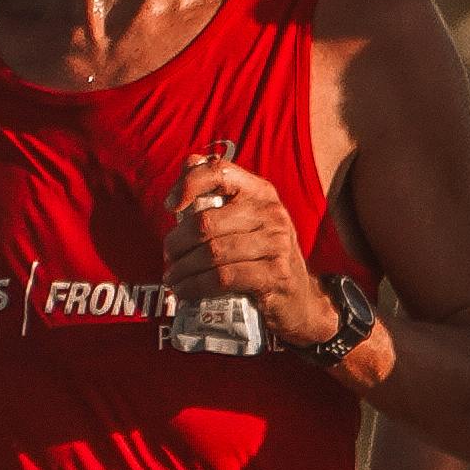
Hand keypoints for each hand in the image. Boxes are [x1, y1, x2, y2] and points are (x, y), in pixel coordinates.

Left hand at [160, 148, 377, 379]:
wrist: (300, 299)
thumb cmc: (262, 257)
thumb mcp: (246, 222)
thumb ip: (217, 195)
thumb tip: (185, 170)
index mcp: (260, 192)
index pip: (219, 171)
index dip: (188, 184)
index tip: (170, 207)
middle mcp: (271, 213)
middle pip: (207, 222)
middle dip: (177, 243)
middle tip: (169, 257)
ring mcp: (276, 243)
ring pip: (212, 253)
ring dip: (183, 270)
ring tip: (172, 278)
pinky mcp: (275, 275)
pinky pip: (223, 278)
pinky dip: (196, 287)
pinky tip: (185, 291)